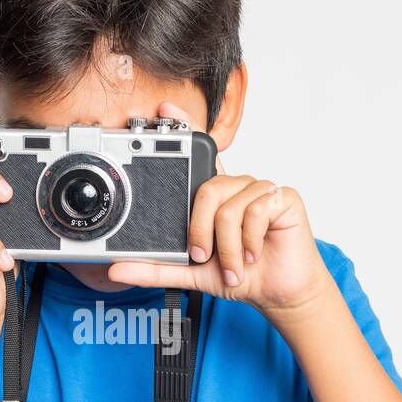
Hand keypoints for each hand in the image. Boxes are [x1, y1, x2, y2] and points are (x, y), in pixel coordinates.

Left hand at [106, 102, 333, 323]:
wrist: (278, 292)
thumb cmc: (241, 274)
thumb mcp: (191, 273)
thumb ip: (156, 270)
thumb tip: (117, 271)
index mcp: (216, 195)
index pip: (200, 155)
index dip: (185, 125)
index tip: (163, 109)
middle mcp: (237, 185)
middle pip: (206, 190)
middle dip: (200, 232)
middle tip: (204, 257)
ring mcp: (261, 188)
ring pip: (228, 209)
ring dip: (228, 248)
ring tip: (234, 266)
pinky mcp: (284, 197)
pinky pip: (256, 213)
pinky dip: (250, 243)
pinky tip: (254, 254)